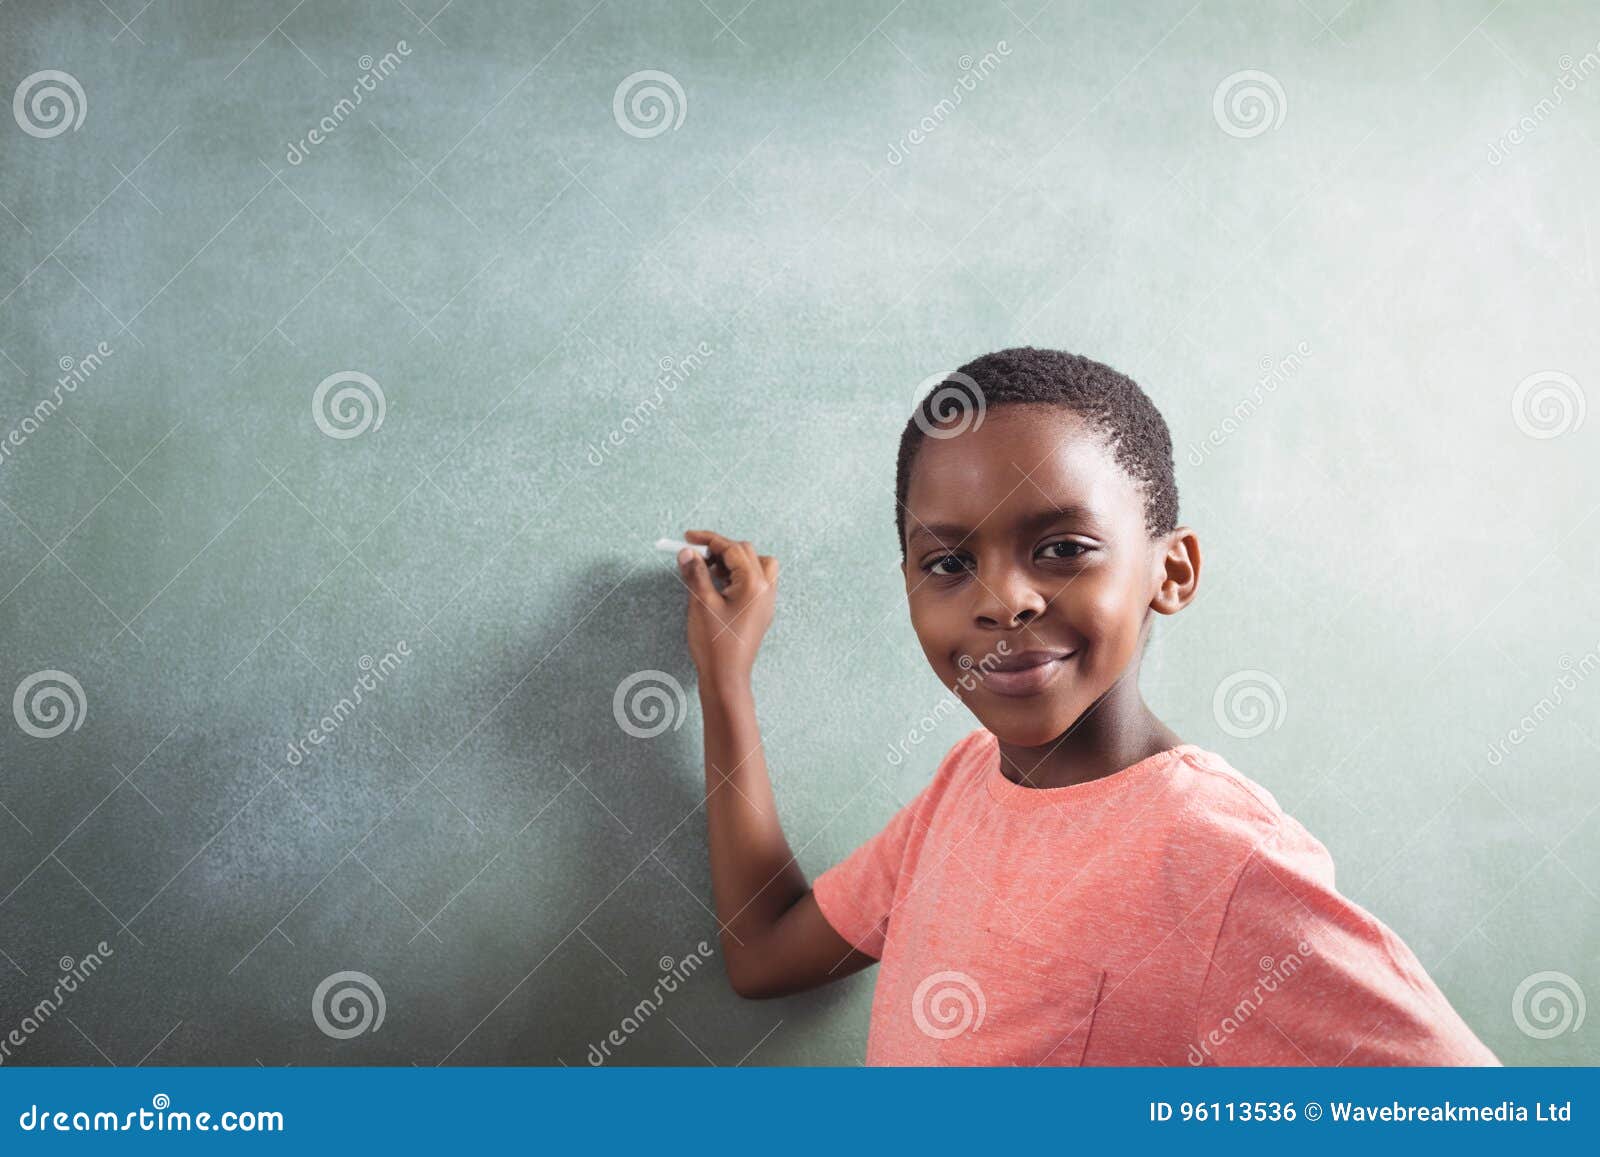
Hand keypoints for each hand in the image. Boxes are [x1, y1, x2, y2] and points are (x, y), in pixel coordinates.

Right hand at [677, 529, 778, 692]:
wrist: (727, 678)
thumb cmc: (716, 644)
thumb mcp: (701, 603)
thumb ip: (696, 573)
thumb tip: (688, 552)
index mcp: (754, 584)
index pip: (733, 549)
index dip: (709, 540)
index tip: (688, 538)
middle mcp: (766, 589)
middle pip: (746, 553)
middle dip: (720, 550)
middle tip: (696, 556)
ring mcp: (766, 601)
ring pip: (756, 565)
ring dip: (732, 562)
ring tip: (709, 571)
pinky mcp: (761, 611)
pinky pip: (755, 581)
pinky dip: (739, 576)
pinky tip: (719, 585)